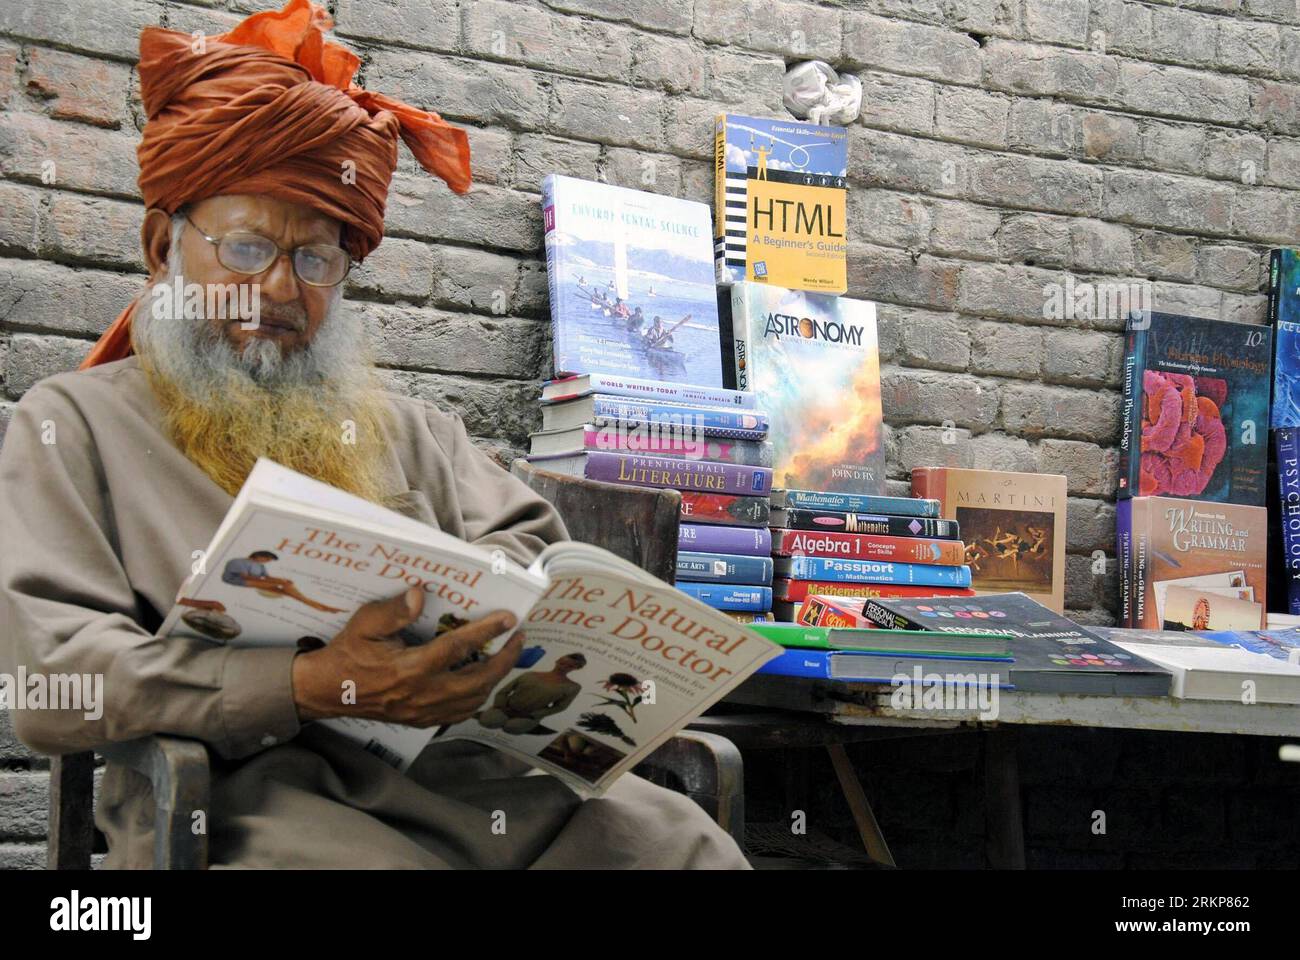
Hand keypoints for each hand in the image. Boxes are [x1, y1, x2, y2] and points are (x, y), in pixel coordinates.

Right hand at [290, 586, 523, 726]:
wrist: (327, 692)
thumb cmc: (347, 653)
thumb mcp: (364, 624)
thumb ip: (393, 610)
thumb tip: (420, 593)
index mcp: (410, 668)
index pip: (457, 648)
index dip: (486, 631)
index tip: (509, 618)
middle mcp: (421, 694)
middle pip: (478, 680)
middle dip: (504, 659)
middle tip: (518, 639)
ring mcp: (423, 712)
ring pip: (473, 700)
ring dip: (494, 679)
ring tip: (505, 657)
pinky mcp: (421, 721)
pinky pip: (459, 713)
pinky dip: (477, 697)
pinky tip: (481, 681)